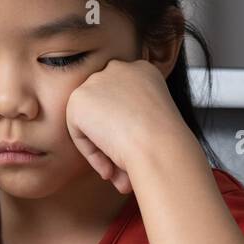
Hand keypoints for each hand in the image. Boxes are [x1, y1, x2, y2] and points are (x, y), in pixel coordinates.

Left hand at [65, 59, 190, 194]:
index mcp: (144, 71)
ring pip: (92, 121)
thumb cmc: (166, 142)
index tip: (136, 150)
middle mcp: (120, 69)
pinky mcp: (78, 99)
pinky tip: (109, 167)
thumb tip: (117, 140)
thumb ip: (135, 120)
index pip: (125, 100)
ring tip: (118, 174)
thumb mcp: (156, 122)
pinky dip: (91, 153)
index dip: (128, 129)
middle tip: (123, 168)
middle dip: (112, 139)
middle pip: (106, 109)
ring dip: (103, 150)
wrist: (158, 145)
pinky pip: (78, 132)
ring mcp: (96, 81)